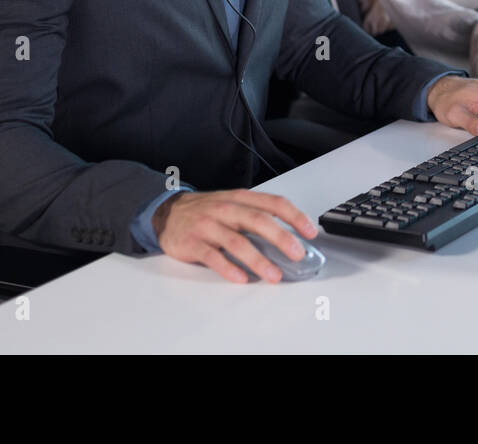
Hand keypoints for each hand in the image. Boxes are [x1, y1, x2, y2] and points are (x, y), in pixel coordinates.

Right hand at [153, 189, 317, 283]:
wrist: (167, 212)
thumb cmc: (207, 211)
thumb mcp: (234, 205)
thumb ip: (258, 216)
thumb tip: (290, 237)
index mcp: (241, 199)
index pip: (274, 203)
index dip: (295, 217)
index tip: (310, 232)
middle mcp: (226, 209)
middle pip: (258, 221)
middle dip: (281, 238)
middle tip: (297, 254)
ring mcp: (208, 225)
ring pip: (237, 241)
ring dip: (258, 260)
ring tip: (273, 275)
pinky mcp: (193, 243)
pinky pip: (213, 256)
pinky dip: (228, 268)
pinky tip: (241, 278)